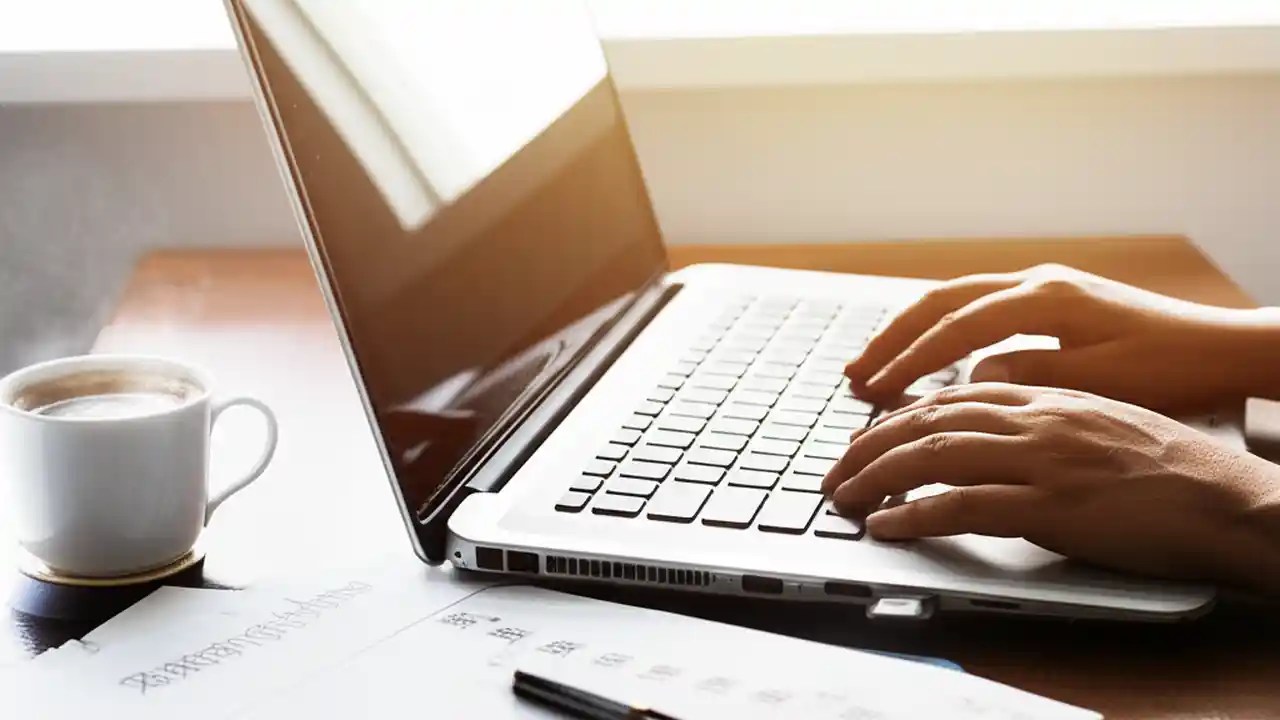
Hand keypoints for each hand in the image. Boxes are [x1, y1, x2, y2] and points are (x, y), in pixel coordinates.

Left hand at [820, 383, 1279, 592]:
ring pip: (933, 456)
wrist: (1223, 497)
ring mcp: (1040, 459)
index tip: (866, 434)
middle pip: (927, 420)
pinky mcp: (1049, 506)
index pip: (949, 396)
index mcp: (1046, 396)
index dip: (898, 416)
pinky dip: (915, 515)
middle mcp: (1035, 418)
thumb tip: (989, 401)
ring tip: (844, 496)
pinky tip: (886, 526)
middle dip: (870, 445)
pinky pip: (962, 506)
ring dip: (875, 477)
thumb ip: (1041, 409)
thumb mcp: (1098, 417)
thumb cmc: (1167, 465)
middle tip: (836, 469)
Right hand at [844, 264, 1279, 411]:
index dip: (910, 360)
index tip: (875, 390)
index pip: (957, 327)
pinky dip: (940, 332)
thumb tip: (971, 377)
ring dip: (910, 332)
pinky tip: (925, 354)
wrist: (1222, 349)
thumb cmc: (1172, 369)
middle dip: (893, 339)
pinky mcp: (1050, 302)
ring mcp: (1042, 287)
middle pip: (941, 302)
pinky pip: (976, 310)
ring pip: (954, 301)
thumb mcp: (1099, 380)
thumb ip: (1029, 375)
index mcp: (1046, 298)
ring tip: (873, 364)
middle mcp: (1037, 282)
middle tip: (854, 374)